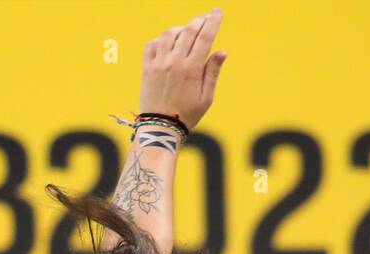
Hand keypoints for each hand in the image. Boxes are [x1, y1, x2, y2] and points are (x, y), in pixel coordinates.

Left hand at [140, 8, 226, 131]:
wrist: (160, 126)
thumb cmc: (187, 114)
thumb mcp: (206, 97)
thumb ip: (212, 72)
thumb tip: (222, 51)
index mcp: (192, 69)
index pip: (205, 37)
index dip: (213, 21)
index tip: (218, 11)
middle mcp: (174, 62)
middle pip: (189, 31)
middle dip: (199, 20)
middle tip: (206, 18)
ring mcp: (159, 63)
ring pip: (170, 34)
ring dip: (181, 29)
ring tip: (188, 32)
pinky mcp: (147, 67)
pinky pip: (152, 44)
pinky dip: (162, 39)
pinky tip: (169, 43)